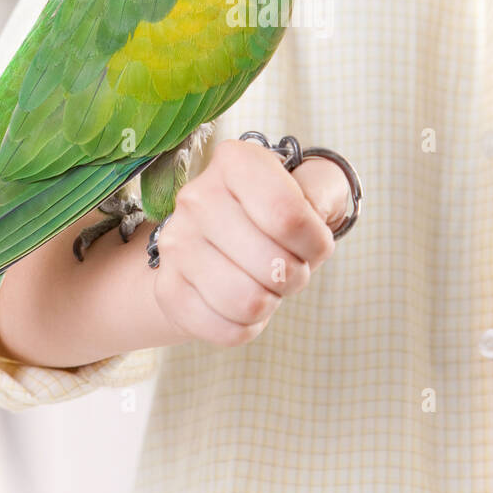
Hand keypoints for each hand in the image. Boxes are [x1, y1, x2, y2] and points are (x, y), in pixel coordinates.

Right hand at [150, 139, 345, 346]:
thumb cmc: (279, 214)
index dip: (316, 243)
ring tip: (265, 284)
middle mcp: (196, 197)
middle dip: (296, 276)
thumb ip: (324, 187)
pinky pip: (225, 330)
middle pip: (271, 264)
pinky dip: (247, 327)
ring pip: (247, 302)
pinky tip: (243, 304)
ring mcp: (175, 244)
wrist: (226, 243)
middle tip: (289, 267)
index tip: (316, 243)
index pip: (287, 215)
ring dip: (270, 302)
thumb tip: (312, 210)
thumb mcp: (313, 187)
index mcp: (236, 161)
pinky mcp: (167, 289)